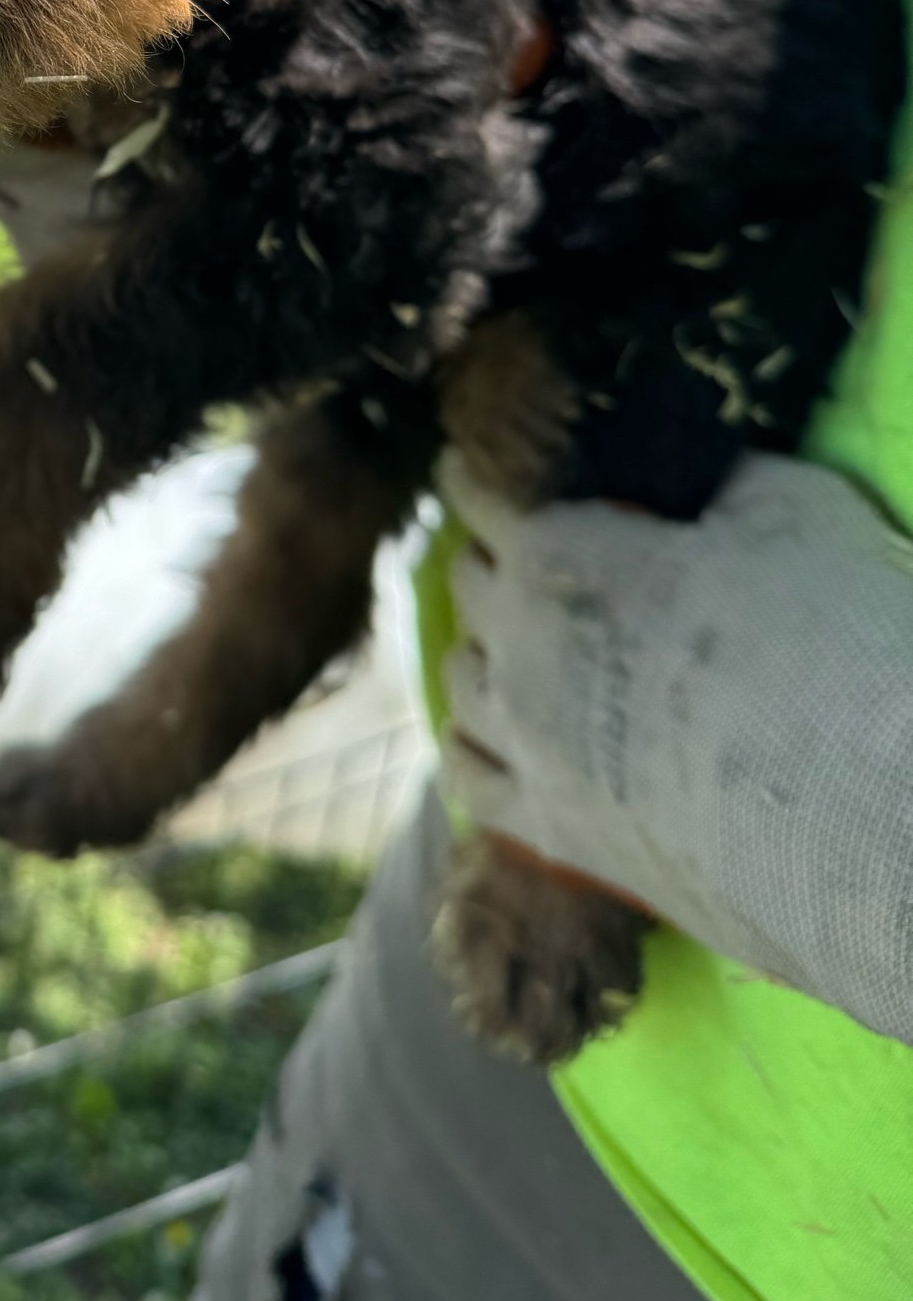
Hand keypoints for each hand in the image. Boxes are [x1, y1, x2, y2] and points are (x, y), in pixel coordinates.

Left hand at [439, 452, 912, 1045]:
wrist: (841, 797)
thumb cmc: (817, 631)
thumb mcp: (784, 509)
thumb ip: (723, 485)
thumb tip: (710, 474)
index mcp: (556, 550)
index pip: (479, 496)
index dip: (475, 479)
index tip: (473, 472)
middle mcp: (516, 640)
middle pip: (469, 583)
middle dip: (491, 563)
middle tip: (516, 562)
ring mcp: (523, 739)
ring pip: (460, 679)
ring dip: (483, 655)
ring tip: (508, 652)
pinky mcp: (547, 829)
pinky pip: (470, 779)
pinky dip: (475, 749)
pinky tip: (490, 742)